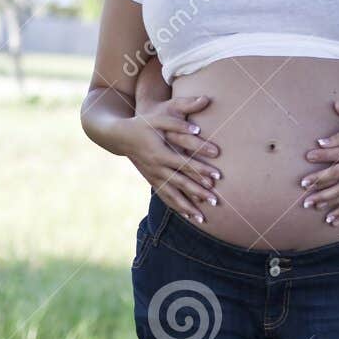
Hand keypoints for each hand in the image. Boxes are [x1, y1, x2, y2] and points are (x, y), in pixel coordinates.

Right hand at [126, 95, 221, 222]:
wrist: (121, 137)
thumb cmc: (143, 125)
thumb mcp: (158, 119)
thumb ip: (178, 124)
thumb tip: (197, 130)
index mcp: (161, 154)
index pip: (185, 164)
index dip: (201, 170)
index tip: (217, 176)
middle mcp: (157, 169)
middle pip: (181, 183)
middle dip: (199, 193)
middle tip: (216, 201)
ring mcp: (154, 177)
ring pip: (173, 196)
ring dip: (188, 207)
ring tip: (203, 219)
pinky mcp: (152, 181)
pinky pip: (165, 197)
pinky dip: (177, 207)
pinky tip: (188, 216)